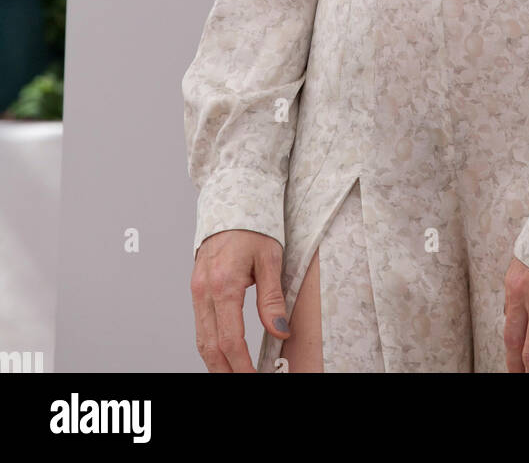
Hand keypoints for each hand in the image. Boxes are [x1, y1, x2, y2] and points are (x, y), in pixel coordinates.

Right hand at [191, 229, 291, 371]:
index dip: (242, 366)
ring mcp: (196, 289)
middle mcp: (204, 290)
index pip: (230, 340)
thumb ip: (272, 298)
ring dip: (216, 363)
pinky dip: (211, 345)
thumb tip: (280, 330)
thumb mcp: (270, 258)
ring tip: (235, 375)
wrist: (232, 196)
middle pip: (210, 346)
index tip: (255, 378)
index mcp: (223, 283)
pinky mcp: (197, 288)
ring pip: (201, 339)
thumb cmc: (253, 224)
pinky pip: (200, 325)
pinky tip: (224, 356)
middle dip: (226, 372)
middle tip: (246, 383)